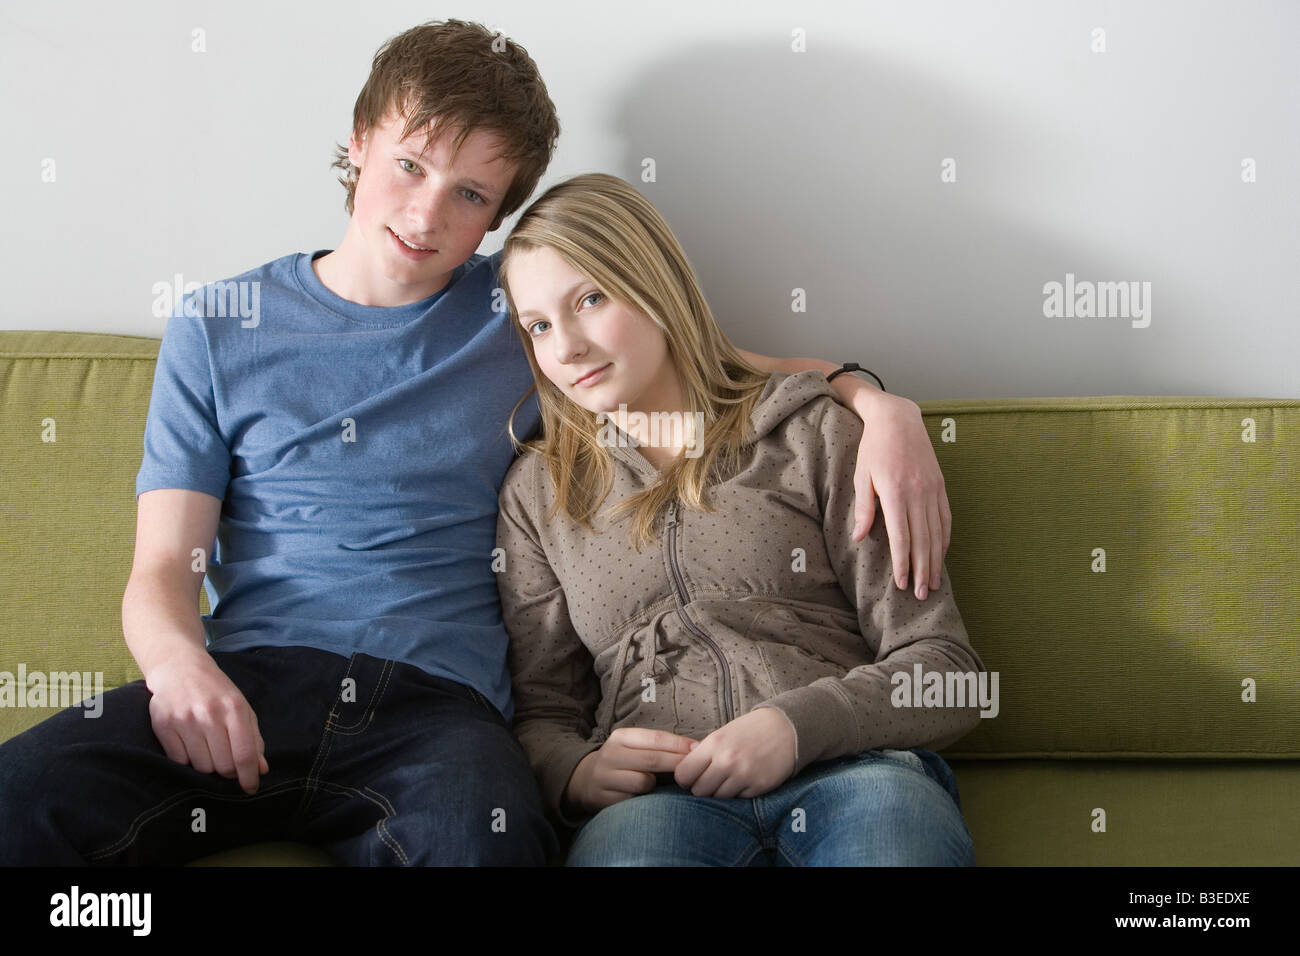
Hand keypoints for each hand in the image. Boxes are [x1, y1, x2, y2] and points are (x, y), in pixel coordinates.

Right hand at [145, 648, 268, 794]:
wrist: (180, 669)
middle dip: (228, 770)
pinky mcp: (162, 725)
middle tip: (226, 760)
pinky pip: (179, 762)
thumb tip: (261, 770)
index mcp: (234, 709)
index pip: (244, 755)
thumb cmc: (216, 691)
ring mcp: (184, 720)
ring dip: (207, 764)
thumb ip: (253, 739)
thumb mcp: (241, 708)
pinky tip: (190, 743)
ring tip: (207, 746)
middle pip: (223, 766)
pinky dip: (187, 760)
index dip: (249, 777)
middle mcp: (209, 715)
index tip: (251, 789)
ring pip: (201, 767)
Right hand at [565, 727, 695, 814]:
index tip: (698, 749)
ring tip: (660, 785)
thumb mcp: (633, 746)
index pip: (655, 738)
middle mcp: (611, 755)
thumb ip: (658, 746)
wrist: (585, 780)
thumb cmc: (622, 761)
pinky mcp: (603, 798)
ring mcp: (605, 777)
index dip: (679, 744)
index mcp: (620, 737)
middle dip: (677, 764)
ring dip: (657, 785)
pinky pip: (633, 801)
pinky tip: (648, 798)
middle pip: (652, 760)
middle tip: (695, 769)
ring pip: (643, 782)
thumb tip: (694, 748)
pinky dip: (644, 800)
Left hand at [673, 708, 795, 798]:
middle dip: (702, 787)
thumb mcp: (722, 733)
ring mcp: (743, 775)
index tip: (691, 777)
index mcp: (714, 744)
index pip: (684, 774)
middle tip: (710, 779)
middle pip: (699, 791)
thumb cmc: (751, 729)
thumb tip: (682, 770)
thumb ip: (703, 752)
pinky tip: (744, 779)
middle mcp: (727, 761)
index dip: (685, 778)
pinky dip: (739, 793)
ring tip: (729, 778)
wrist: (786, 728)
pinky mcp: (759, 786)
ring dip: (720, 791)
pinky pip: (738, 799)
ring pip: (718, 798)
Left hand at [852, 392, 951, 599]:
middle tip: (923, 595)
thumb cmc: (873, 448)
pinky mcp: (940, 485)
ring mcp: (932, 489)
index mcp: (896, 492)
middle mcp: (918, 493)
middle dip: (923, 570)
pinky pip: (946, 517)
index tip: (903, 584)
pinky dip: (945, 538)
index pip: (902, 537)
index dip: (903, 563)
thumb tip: (859, 538)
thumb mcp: (861, 476)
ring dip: (936, 560)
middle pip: (923, 540)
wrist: (898, 418)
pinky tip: (942, 554)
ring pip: (937, 532)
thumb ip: (863, 509)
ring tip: (934, 582)